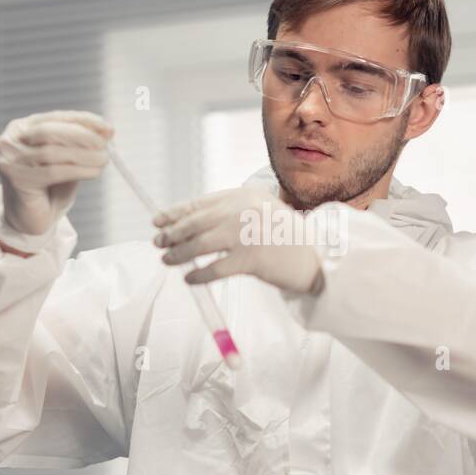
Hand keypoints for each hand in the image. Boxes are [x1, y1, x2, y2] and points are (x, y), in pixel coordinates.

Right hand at [0, 111, 111, 234]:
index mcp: (22, 127)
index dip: (83, 120)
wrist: (30, 218)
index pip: (55, 117)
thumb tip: (107, 132)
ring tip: (103, 160)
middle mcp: (11, 140)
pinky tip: (93, 172)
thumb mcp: (68, 160)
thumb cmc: (50, 187)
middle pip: (49, 131)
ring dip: (83, 155)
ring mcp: (10, 159)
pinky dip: (77, 170)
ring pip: (50, 152)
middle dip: (81, 136)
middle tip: (105, 146)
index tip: (107, 128)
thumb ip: (82, 144)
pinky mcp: (16, 179)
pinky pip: (52, 172)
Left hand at [153, 187, 324, 294]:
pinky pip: (214, 269)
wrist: (318, 256)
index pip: (200, 203)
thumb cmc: (286, 238)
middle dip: (172, 233)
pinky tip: (189, 279)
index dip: (175, 212)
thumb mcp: (261, 212)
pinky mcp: (250, 259)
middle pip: (195, 222)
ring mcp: (246, 233)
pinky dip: (198, 276)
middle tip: (157, 242)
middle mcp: (243, 210)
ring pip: (199, 245)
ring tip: (167, 260)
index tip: (157, 220)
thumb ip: (231, 213)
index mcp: (244, 195)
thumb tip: (189, 225)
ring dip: (178, 254)